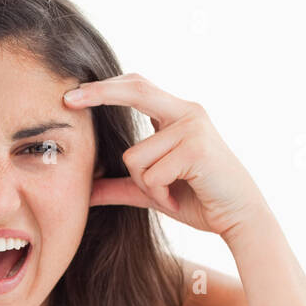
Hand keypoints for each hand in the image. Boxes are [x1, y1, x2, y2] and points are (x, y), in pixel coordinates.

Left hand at [65, 73, 267, 239]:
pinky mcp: (196, 149)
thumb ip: (120, 186)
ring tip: (171, 192)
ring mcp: (193, 128)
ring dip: (146, 186)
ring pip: (134, 157)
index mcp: (176, 115)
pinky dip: (159, 193)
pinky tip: (180, 196)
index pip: (136, 87)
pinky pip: (151, 174)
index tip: (71, 94)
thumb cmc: (198, 200)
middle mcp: (186, 113)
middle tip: (67, 100)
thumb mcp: (150, 191)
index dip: (104, 88)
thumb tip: (85, 190)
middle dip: (99, 93)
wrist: (238, 218)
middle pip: (135, 90)